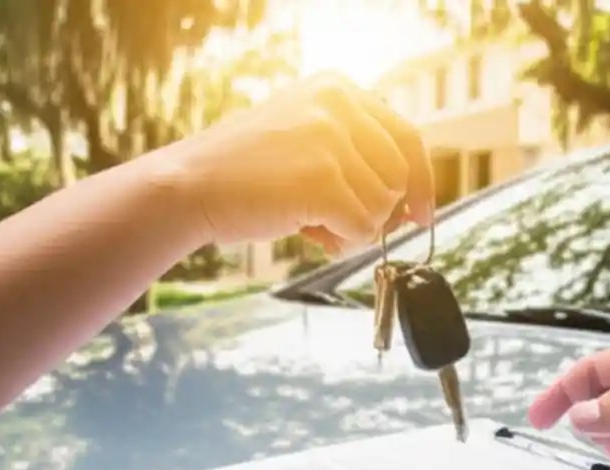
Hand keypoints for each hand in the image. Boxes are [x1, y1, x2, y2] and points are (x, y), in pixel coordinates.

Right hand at [150, 73, 433, 251]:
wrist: (187, 186)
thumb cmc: (243, 173)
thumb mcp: (304, 140)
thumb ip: (355, 158)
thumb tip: (411, 206)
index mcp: (337, 88)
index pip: (406, 137)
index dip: (421, 181)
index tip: (421, 213)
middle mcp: (339, 104)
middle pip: (399, 177)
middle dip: (375, 211)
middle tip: (333, 221)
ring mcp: (331, 140)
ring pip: (383, 207)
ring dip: (352, 227)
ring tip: (309, 220)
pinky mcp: (322, 179)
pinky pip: (362, 229)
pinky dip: (341, 241)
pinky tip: (307, 232)